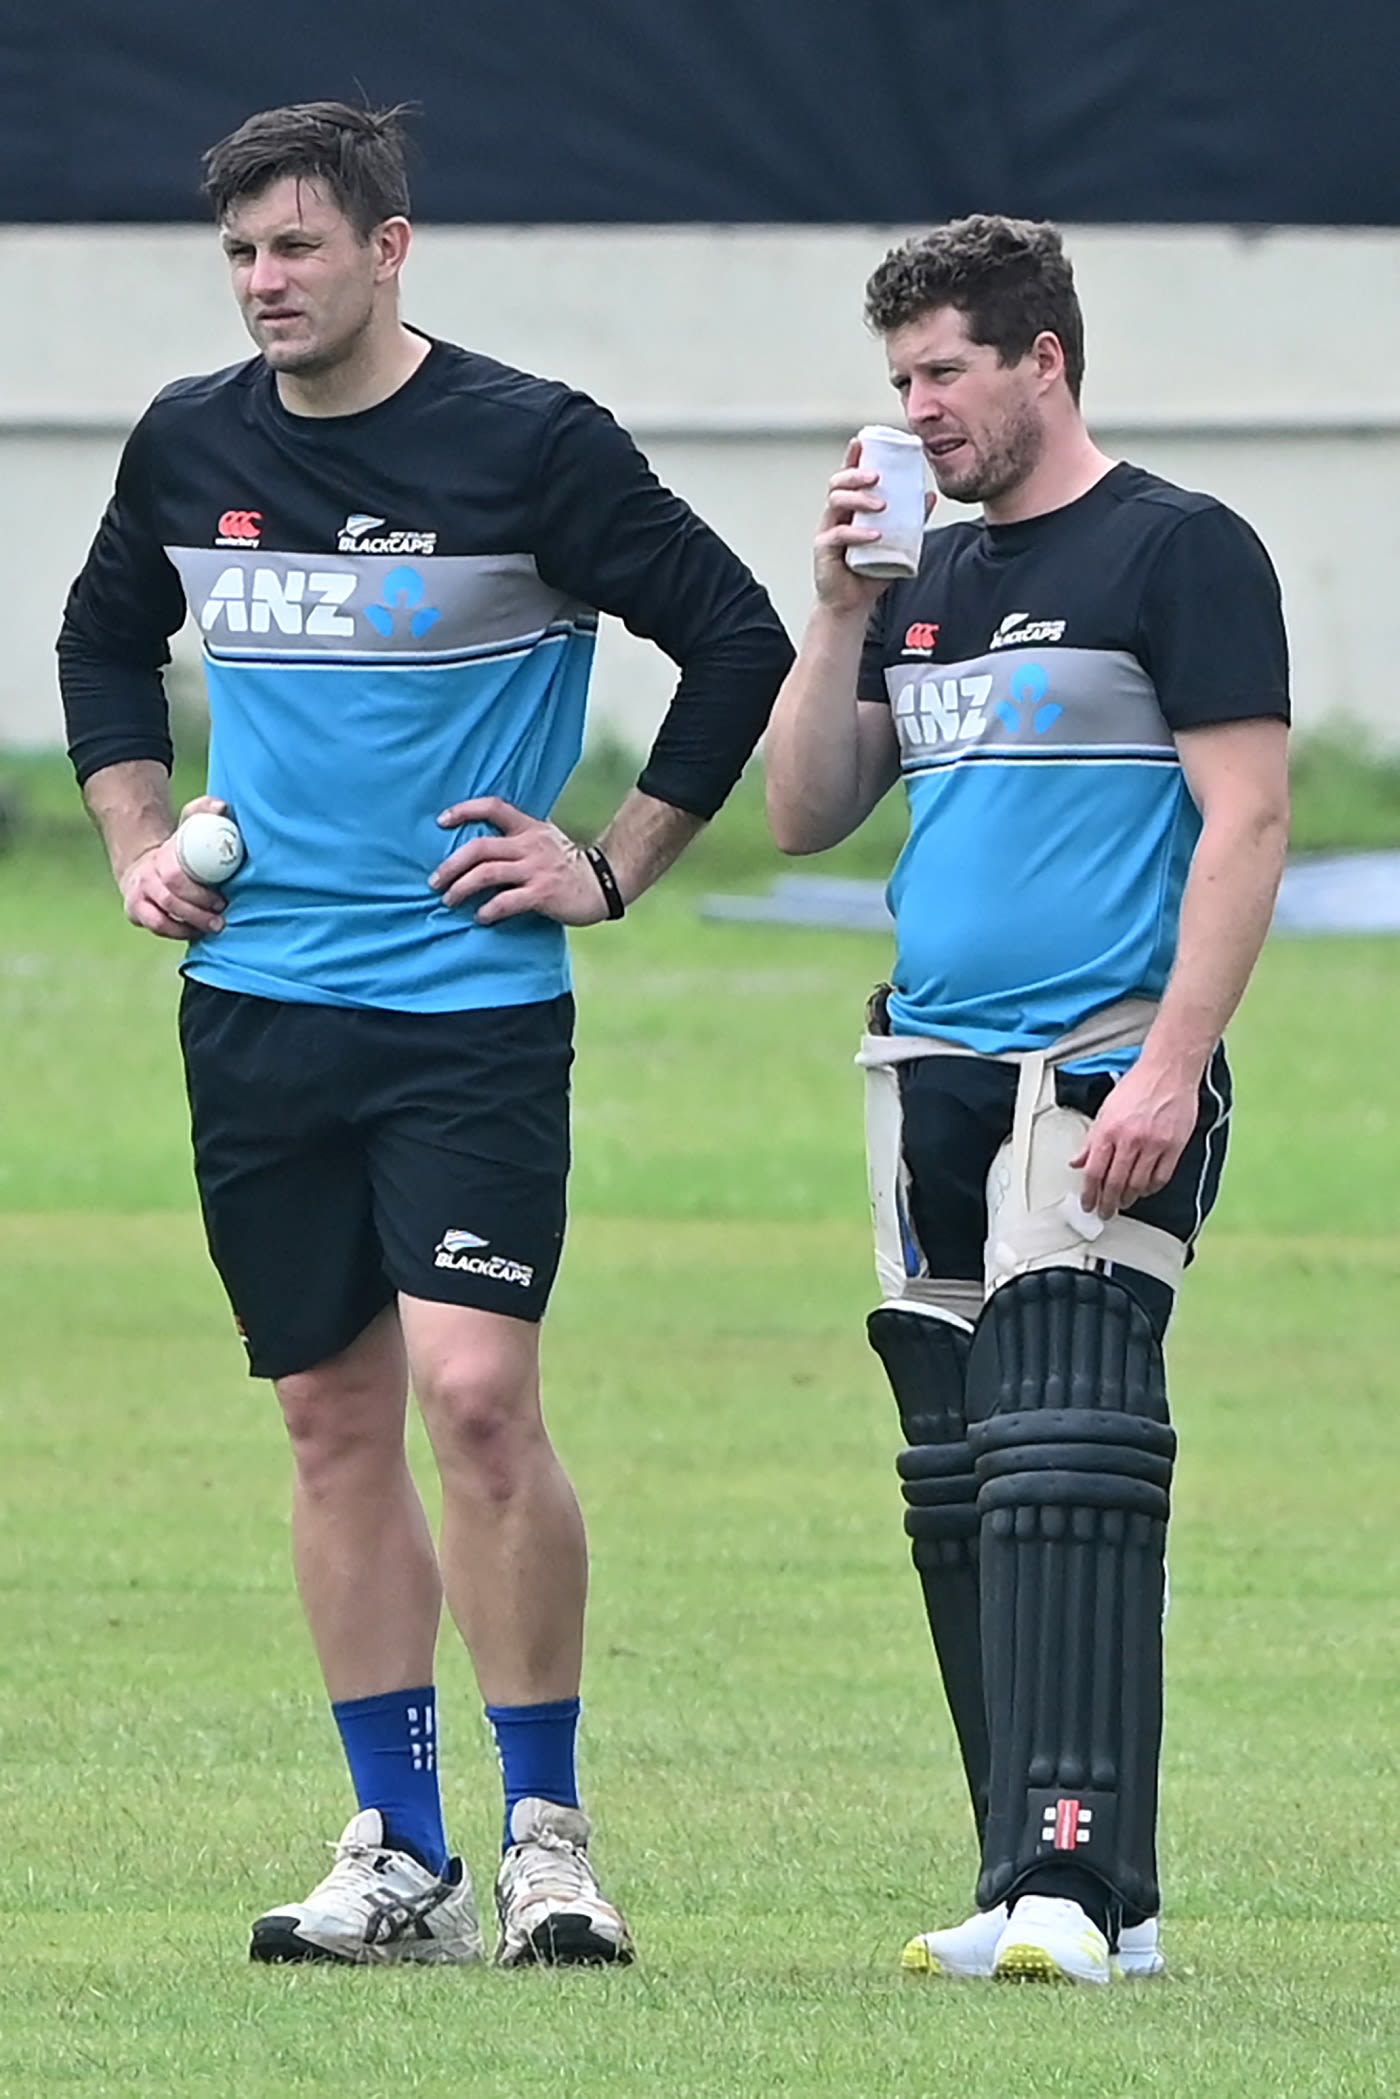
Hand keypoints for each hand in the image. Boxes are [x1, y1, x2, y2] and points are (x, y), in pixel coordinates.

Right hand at [118, 794, 229, 939]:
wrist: (145, 862)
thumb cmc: (178, 846)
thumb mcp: (189, 822)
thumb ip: (204, 811)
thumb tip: (223, 808)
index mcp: (159, 857)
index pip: (175, 877)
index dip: (198, 893)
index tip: (221, 901)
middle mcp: (145, 878)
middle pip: (170, 900)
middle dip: (197, 913)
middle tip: (220, 919)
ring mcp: (138, 897)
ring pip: (160, 920)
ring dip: (188, 927)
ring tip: (212, 928)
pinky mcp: (136, 913)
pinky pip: (155, 928)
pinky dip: (176, 933)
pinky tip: (195, 932)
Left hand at [430, 796, 609, 925]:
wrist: (603, 884)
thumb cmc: (568, 865)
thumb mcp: (545, 839)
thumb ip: (518, 839)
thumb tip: (481, 849)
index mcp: (529, 828)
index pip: (494, 807)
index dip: (465, 810)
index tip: (441, 820)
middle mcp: (529, 845)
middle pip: (479, 847)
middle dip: (451, 865)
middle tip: (435, 881)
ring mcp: (535, 869)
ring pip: (487, 874)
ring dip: (462, 888)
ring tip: (449, 900)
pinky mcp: (542, 893)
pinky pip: (506, 901)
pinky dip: (488, 910)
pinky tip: (480, 917)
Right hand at [814, 436, 934, 615]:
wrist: (853, 604)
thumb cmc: (871, 571)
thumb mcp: (897, 542)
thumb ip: (912, 520)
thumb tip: (930, 495)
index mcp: (851, 508)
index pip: (849, 477)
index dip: (852, 457)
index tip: (861, 441)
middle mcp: (836, 514)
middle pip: (838, 483)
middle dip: (855, 474)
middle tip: (877, 477)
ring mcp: (828, 530)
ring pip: (835, 502)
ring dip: (858, 499)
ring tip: (881, 505)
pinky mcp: (824, 550)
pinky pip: (839, 534)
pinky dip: (858, 533)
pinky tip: (875, 535)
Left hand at [1071, 1058, 1202, 1217]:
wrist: (1168, 1071)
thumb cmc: (1137, 1086)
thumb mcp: (1105, 1110)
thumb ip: (1091, 1140)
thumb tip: (1077, 1161)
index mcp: (1109, 1130)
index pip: (1094, 1171)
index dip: (1089, 1193)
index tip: (1088, 1204)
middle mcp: (1130, 1139)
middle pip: (1115, 1183)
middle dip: (1108, 1203)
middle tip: (1105, 1212)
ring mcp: (1154, 1144)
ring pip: (1138, 1184)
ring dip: (1129, 1198)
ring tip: (1123, 1203)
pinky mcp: (1174, 1146)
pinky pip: (1161, 1177)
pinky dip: (1151, 1188)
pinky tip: (1144, 1190)